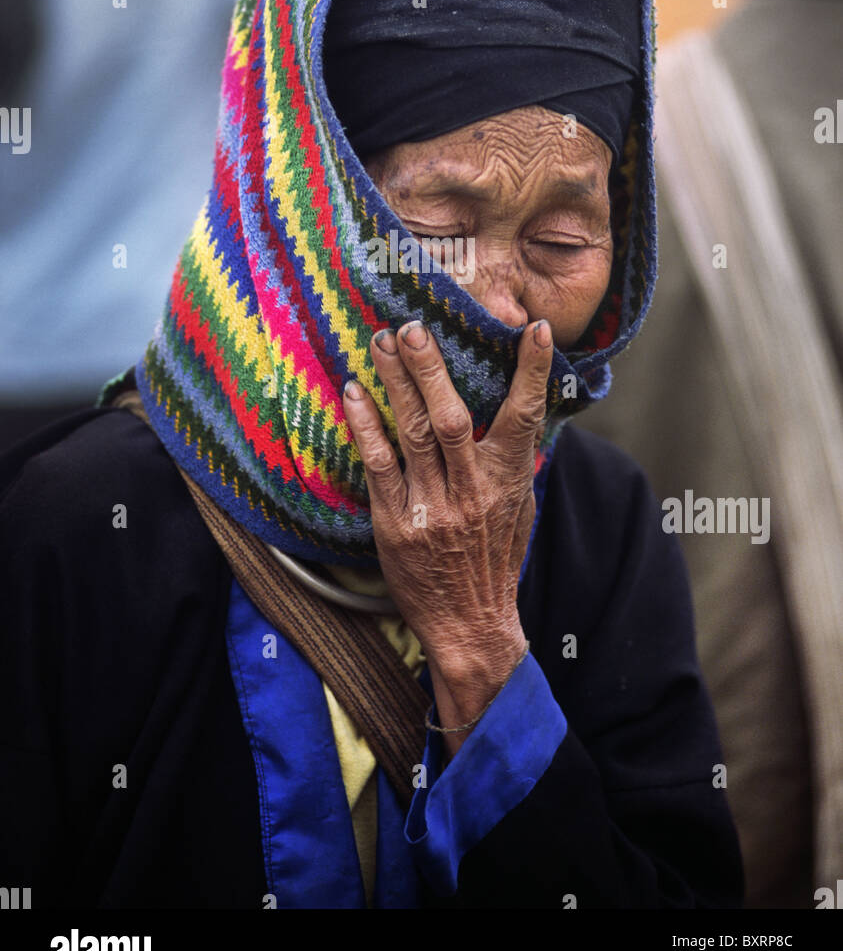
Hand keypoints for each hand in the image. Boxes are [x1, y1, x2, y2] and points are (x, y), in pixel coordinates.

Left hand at [342, 318, 552, 753]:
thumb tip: (524, 410)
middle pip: (452, 418)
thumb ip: (517, 459)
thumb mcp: (520, 508)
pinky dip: (365, 427)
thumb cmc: (494, 560)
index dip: (534, 374)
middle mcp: (473, 492)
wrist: (470, 624)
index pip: (526, 418)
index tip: (539, 331)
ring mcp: (433, 508)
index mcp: (508, 482)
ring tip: (380, 343)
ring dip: (395, 384)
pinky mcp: (397, 524)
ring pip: (413, 434)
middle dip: (432, 369)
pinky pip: (379, 466)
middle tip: (412, 326)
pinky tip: (353, 394)